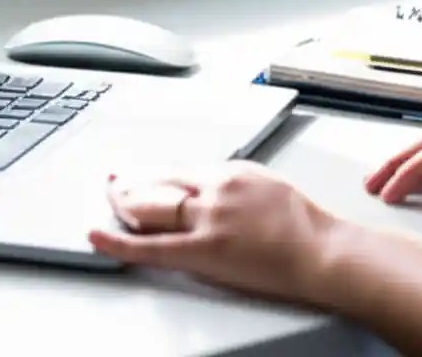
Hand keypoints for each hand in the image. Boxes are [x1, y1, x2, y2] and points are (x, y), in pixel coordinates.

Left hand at [88, 162, 343, 307]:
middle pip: (160, 183)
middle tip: (112, 186)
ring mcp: (208, 218)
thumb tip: (215, 192)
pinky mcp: (205, 249)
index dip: (153, 174)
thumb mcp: (270, 187)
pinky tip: (97, 236)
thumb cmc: (307, 228)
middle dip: (131, 185)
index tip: (139, 175)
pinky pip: (151, 246)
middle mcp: (215, 188)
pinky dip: (118, 241)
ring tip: (108, 204)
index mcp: (232, 171)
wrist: (324, 251)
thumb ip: (237, 187)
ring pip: (151, 207)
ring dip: (124, 205)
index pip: (180, 170)